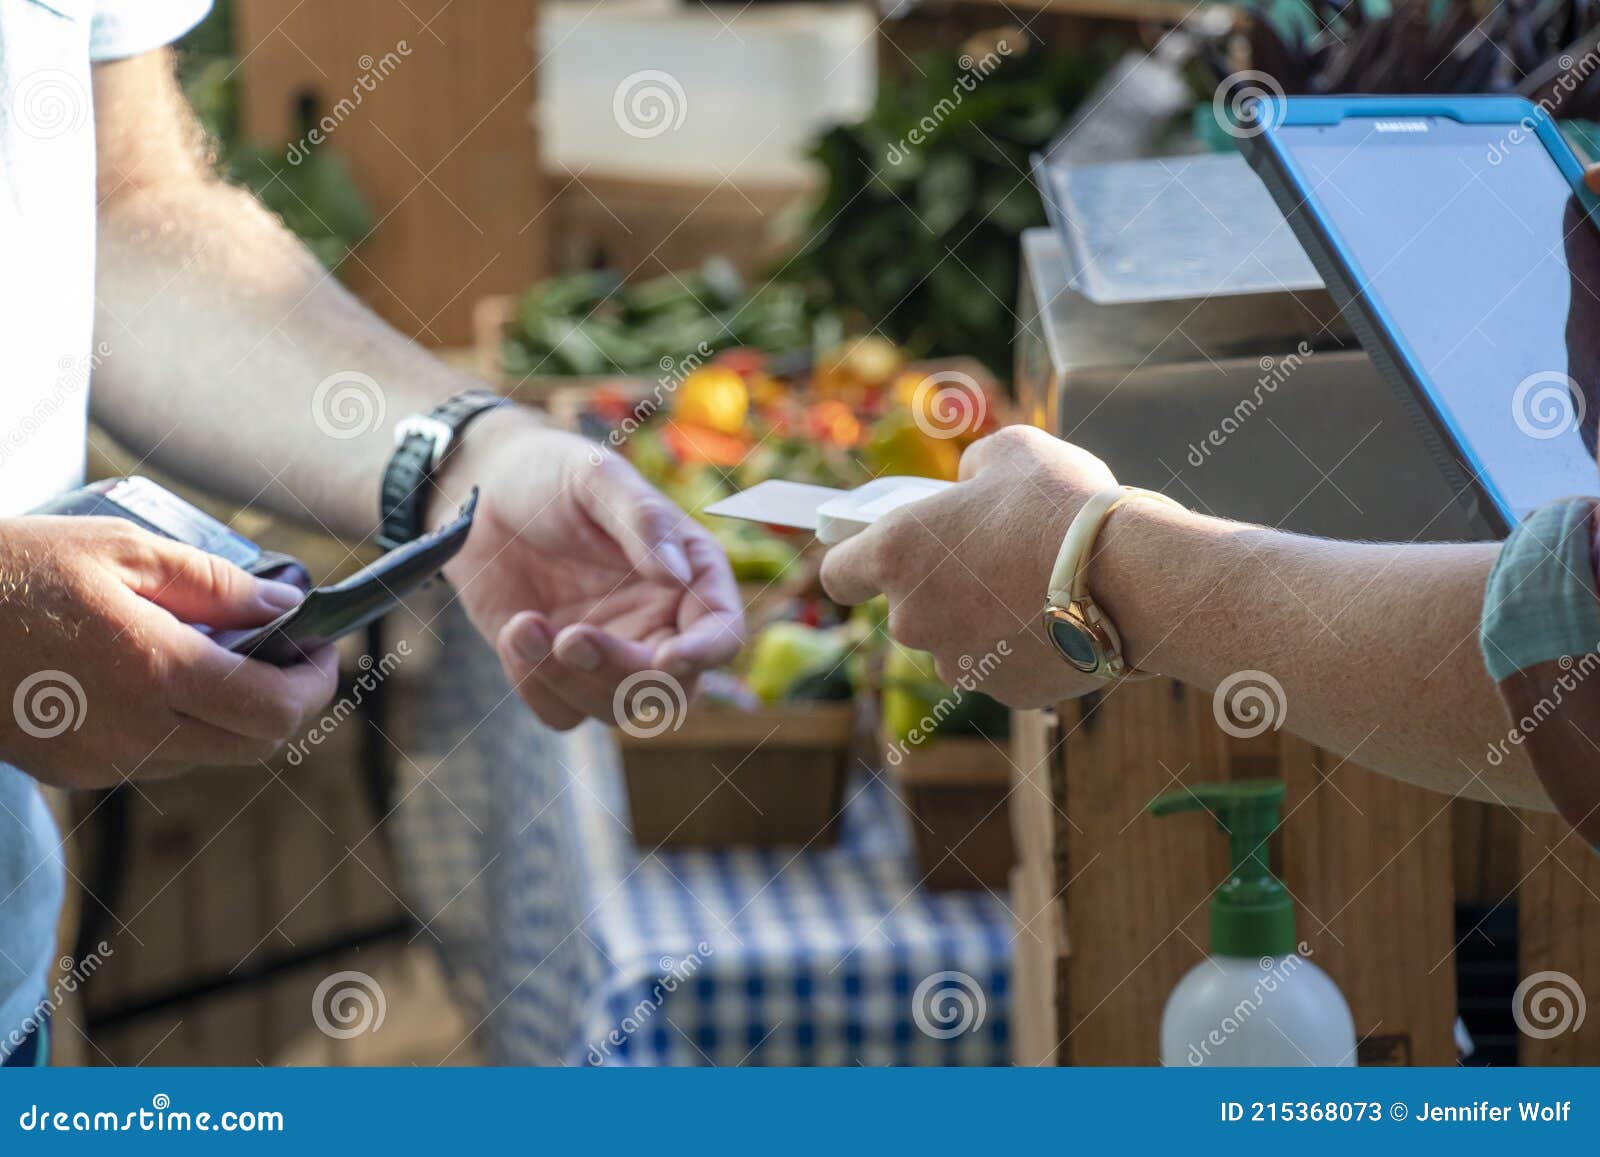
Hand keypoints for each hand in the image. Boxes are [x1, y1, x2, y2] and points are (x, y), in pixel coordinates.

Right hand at [0, 517, 338, 787]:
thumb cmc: (16, 569)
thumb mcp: (122, 550)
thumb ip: (215, 586)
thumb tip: (286, 610)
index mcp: (152, 671)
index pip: (275, 708)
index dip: (316, 682)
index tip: (323, 646)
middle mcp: (133, 732)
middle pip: (256, 743)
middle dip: (289, 700)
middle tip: (292, 651)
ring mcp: (101, 761)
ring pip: (210, 754)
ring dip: (236, 713)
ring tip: (222, 652)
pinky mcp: (73, 771)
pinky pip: (158, 758)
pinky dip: (183, 723)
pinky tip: (161, 675)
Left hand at [434, 412, 744, 728]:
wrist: (478, 492)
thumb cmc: (549, 473)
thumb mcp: (596, 476)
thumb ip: (642, 521)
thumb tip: (679, 575)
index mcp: (689, 573)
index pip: (722, 632)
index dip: (704, 653)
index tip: (666, 657)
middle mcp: (660, 622)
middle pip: (670, 689)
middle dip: (621, 673)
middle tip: (570, 637)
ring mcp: (611, 652)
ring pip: (615, 709)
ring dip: (566, 678)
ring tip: (522, 623)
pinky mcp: (561, 672)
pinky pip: (562, 713)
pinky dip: (533, 682)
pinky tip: (514, 627)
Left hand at [820, 425, 1121, 707]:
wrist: (1134, 577)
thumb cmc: (1062, 505)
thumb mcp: (1010, 451)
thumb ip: (970, 472)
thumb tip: (969, 488)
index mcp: (897, 555)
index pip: (839, 572)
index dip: (857, 558)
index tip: (878, 548)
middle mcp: (913, 619)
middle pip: (906, 608)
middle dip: (939, 585)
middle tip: (989, 552)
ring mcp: (958, 663)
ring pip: (955, 640)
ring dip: (979, 619)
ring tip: (1035, 584)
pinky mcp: (1005, 693)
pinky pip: (1001, 666)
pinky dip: (1020, 646)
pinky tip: (1061, 616)